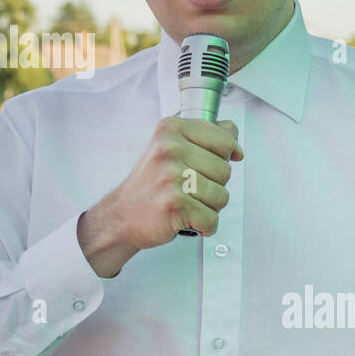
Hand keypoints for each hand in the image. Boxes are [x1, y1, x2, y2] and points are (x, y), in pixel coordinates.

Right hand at [77, 117, 241, 277]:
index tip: (210, 165)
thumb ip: (204, 136)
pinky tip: (187, 219)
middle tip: (189, 189)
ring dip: (209, 207)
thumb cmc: (149, 184)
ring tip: (187, 204)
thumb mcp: (170, 147)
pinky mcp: (174, 204)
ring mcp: (171, 177)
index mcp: (171, 129)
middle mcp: (169, 149)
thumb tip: (232, 132)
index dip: (224, 157)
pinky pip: (211, 219)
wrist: (122, 215)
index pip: (225, 139)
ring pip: (221, 196)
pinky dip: (204, 226)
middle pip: (225, 170)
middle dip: (214, 186)